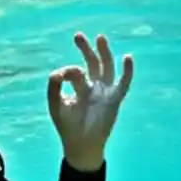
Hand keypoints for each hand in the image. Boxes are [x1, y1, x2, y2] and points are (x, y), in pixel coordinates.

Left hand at [47, 33, 133, 172]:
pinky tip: (127, 57)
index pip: (74, 71)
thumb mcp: (56, 105)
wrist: (80, 145)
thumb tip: (56, 72)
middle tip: (77, 35)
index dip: (66, 71)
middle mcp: (94, 86)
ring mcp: (105, 92)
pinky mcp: (114, 100)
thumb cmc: (67, 126)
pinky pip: (123, 83)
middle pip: (92, 63)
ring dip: (104, 53)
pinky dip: (127, 71)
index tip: (59, 77)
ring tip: (100, 37)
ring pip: (107, 68)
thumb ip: (53, 88)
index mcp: (79, 87)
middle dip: (86, 49)